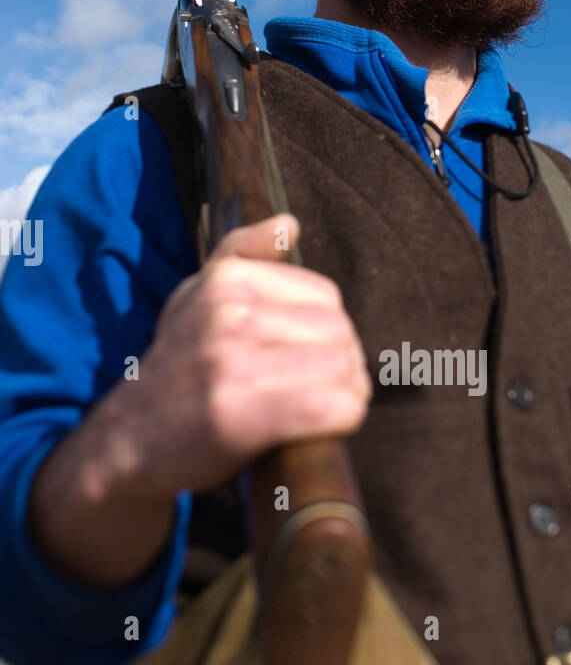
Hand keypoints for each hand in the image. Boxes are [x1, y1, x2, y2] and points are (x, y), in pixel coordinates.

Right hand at [100, 213, 372, 496]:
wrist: (128, 441)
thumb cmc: (177, 371)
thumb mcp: (194, 298)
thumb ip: (241, 255)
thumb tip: (289, 224)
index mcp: (225, 282)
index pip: (326, 296)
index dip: (331, 332)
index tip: (312, 359)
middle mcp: (228, 315)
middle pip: (339, 333)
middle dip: (345, 366)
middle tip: (322, 390)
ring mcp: (231, 364)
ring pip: (342, 370)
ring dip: (347, 395)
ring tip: (322, 409)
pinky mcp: (240, 415)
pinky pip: (331, 408)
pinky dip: (340, 420)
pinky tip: (322, 429)